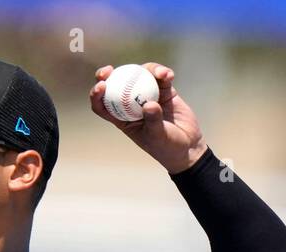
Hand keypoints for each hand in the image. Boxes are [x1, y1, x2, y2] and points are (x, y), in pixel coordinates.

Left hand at [89, 62, 207, 174]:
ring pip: (139, 76)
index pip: (103, 106)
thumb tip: (149, 104)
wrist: (188, 146)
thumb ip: (153, 121)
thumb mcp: (157, 137)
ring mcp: (147, 95)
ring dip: (147, 70)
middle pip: (116, 85)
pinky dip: (163, 73)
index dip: (96, 95)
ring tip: (159, 73)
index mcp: (122, 119)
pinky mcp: (164, 90)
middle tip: (110, 70)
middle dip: (108, 75)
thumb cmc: (167, 147)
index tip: (101, 86)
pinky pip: (160, 77)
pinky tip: (168, 75)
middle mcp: (132, 104)